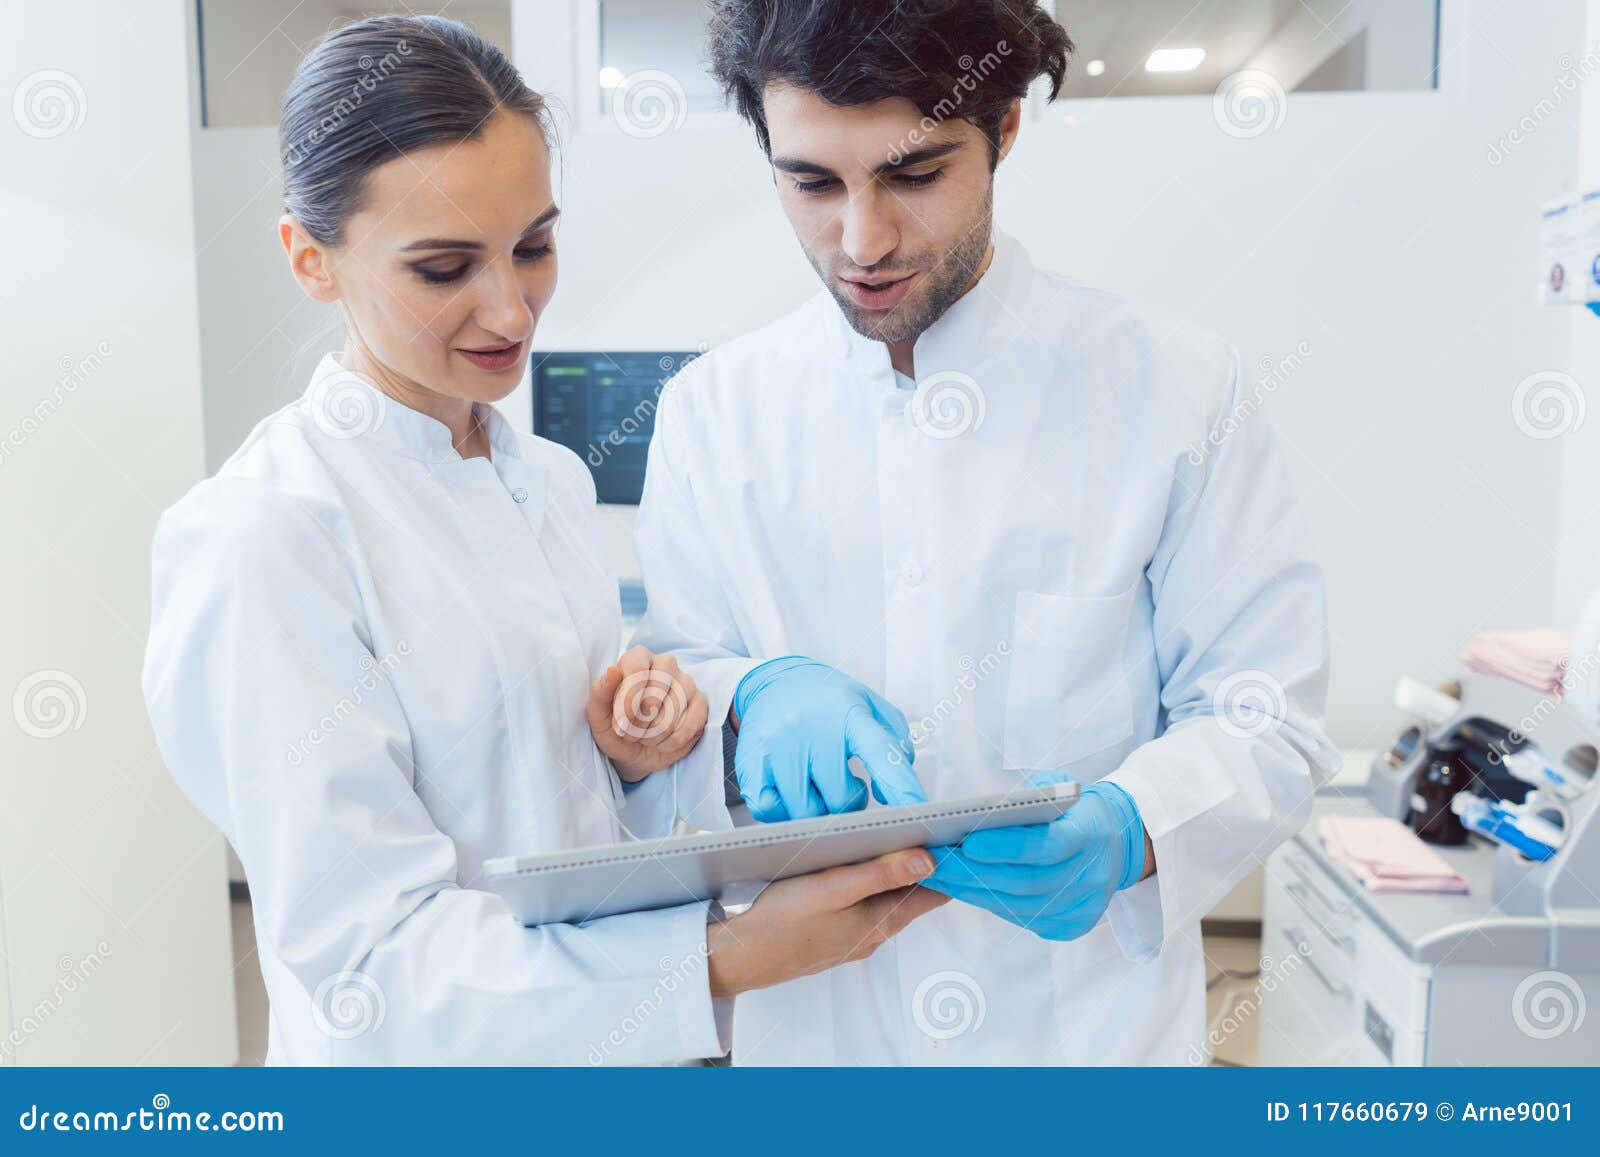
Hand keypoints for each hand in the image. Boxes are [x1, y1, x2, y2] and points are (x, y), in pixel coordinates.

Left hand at [587, 646, 709, 780]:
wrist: (636, 751)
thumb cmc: (616, 728)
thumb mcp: (598, 716)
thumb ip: (600, 693)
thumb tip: (612, 671)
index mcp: (637, 657)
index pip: (636, 668)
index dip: (628, 701)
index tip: (619, 724)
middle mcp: (665, 663)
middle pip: (655, 692)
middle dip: (639, 723)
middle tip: (630, 733)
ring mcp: (686, 681)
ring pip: (672, 712)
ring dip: (654, 735)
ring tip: (645, 737)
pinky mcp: (701, 702)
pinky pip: (689, 725)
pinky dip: (671, 741)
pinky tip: (663, 742)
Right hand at [706, 849, 947, 996]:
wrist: (742, 957)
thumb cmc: (783, 921)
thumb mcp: (835, 888)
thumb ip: (882, 874)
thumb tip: (930, 862)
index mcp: (880, 922)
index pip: (932, 895)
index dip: (948, 868)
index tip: (958, 839)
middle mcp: (873, 934)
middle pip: (912, 897)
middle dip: (925, 868)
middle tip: (933, 831)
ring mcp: (853, 938)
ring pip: (887, 902)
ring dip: (896, 877)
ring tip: (899, 843)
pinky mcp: (833, 936)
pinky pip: (863, 908)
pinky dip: (871, 887)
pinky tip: (856, 871)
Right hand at [731, 656, 926, 821]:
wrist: (774, 681)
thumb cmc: (828, 702)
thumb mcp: (869, 706)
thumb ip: (895, 743)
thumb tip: (897, 794)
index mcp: (848, 711)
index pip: (881, 752)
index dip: (901, 786)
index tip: (920, 812)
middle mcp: (812, 727)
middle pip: (840, 798)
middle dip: (849, 802)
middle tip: (846, 786)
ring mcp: (777, 744)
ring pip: (805, 811)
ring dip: (818, 809)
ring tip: (819, 787)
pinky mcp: (751, 761)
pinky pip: (770, 810)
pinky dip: (783, 810)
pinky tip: (789, 792)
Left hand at [923, 774, 1147, 940]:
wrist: (1117, 841)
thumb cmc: (1075, 809)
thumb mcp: (1057, 789)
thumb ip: (1026, 802)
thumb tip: (974, 817)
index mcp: (1091, 835)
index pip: (1047, 847)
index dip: (1007, 847)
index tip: (967, 842)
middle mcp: (1092, 876)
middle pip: (1025, 882)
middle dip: (973, 872)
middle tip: (933, 860)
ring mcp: (1083, 906)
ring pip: (1018, 905)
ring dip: (972, 891)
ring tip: (938, 875)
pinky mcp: (1071, 926)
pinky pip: (1022, 917)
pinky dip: (989, 902)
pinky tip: (962, 888)